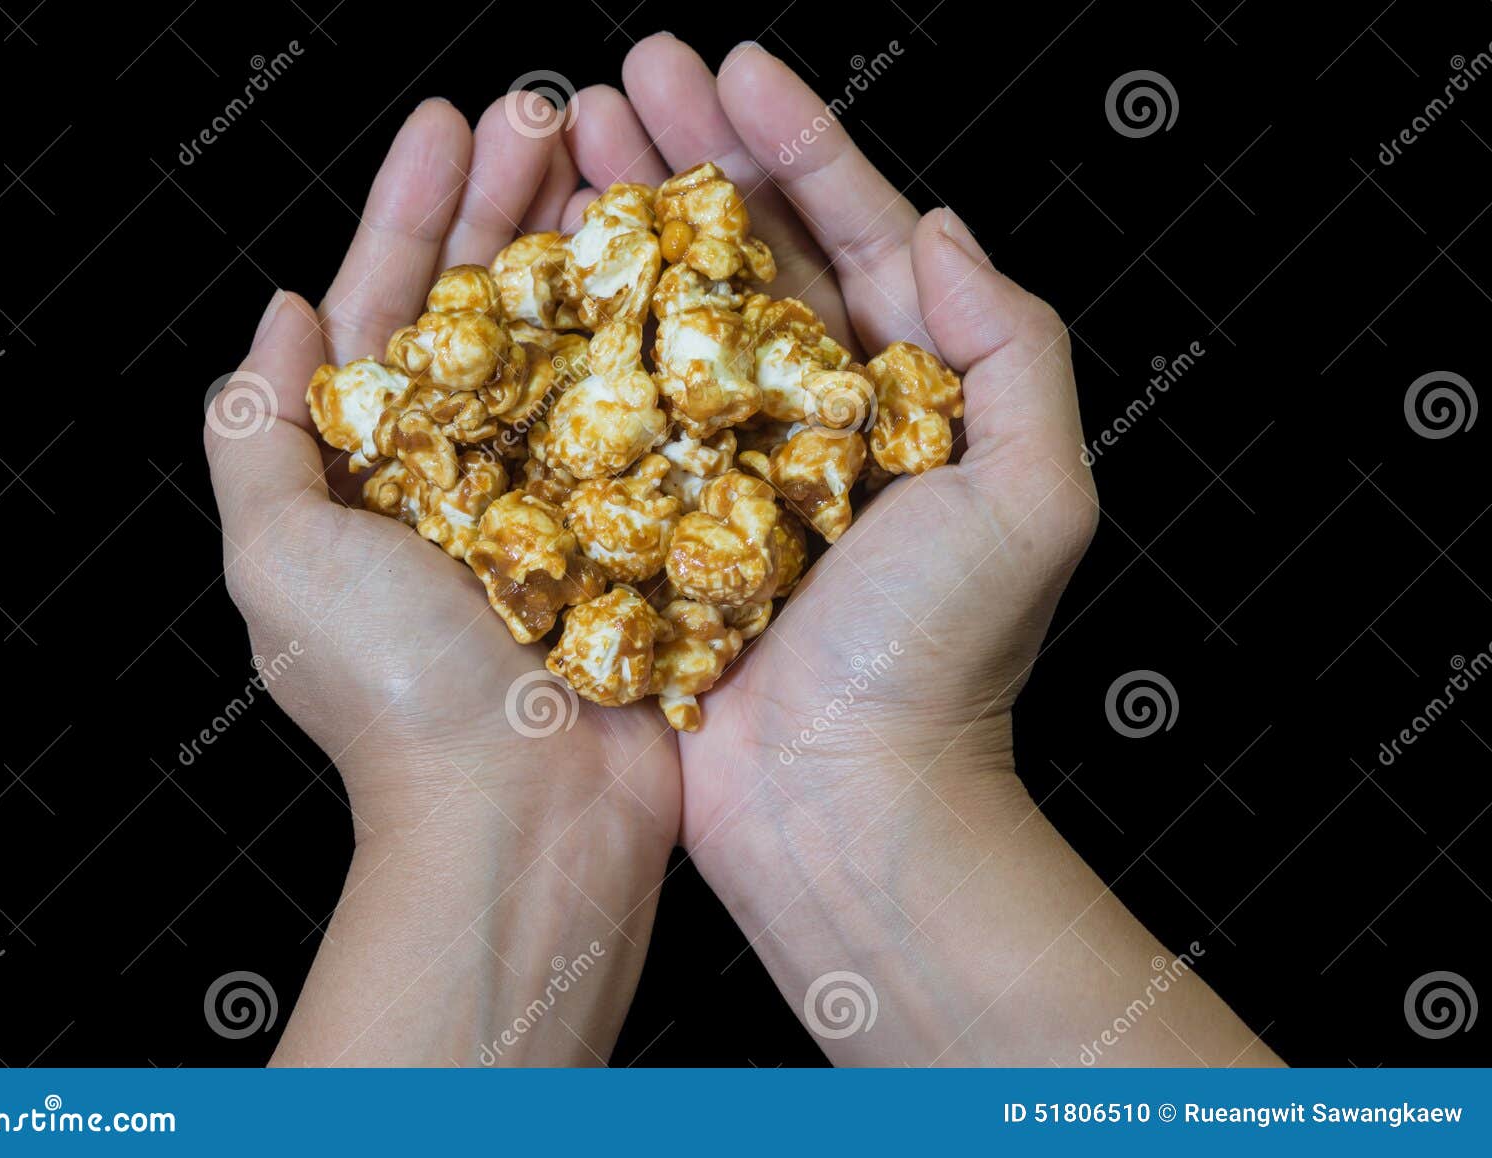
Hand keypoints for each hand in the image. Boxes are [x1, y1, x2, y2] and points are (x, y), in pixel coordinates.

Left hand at [203, 97, 677, 1064]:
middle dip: (512, 204)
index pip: (391, 308)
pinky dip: (666, 337)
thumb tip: (277, 320)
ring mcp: (566, 496)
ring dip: (592, 247)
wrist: (529, 821)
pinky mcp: (644, 526)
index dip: (411, 210)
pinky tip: (685, 263)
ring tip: (616, 155)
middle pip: (491, 307)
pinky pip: (654, 413)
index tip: (447, 121)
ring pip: (580, 343)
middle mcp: (474, 472)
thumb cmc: (398, 699)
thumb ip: (260, 436)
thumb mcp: (281, 561)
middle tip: (552, 107)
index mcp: (380, 471)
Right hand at [564, 35, 1273, 1065]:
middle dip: (688, 156)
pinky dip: (571, 333)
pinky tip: (530, 262)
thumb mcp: (1032, 498)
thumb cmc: (940, 665)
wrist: (840, 808)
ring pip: (666, 313)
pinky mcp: (647, 519)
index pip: (853, 238)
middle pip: (746, 257)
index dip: (799, 145)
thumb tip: (937, 230)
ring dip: (620, 219)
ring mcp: (720, 466)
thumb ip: (1013, 349)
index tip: (736, 66)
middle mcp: (807, 419)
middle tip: (623, 74)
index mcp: (900, 398)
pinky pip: (606, 408)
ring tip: (567, 134)